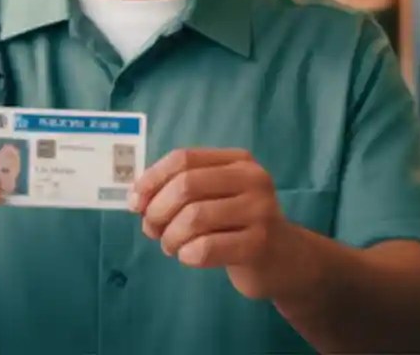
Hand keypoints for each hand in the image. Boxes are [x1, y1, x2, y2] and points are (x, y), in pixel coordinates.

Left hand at [130, 148, 297, 299]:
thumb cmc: (238, 225)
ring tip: (172, 246)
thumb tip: (136, 199)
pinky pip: (205, 248)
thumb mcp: (214, 198)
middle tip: (153, 230)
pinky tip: (189, 256)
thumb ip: (178, 191)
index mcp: (238, 160)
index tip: (135, 203)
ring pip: (193, 218)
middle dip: (158, 210)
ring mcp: (260, 211)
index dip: (152, 179)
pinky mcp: (259, 244)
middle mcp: (253, 179)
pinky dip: (186, 254)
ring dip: (170, 237)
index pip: (183, 159)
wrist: (284, 259)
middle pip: (186, 185)